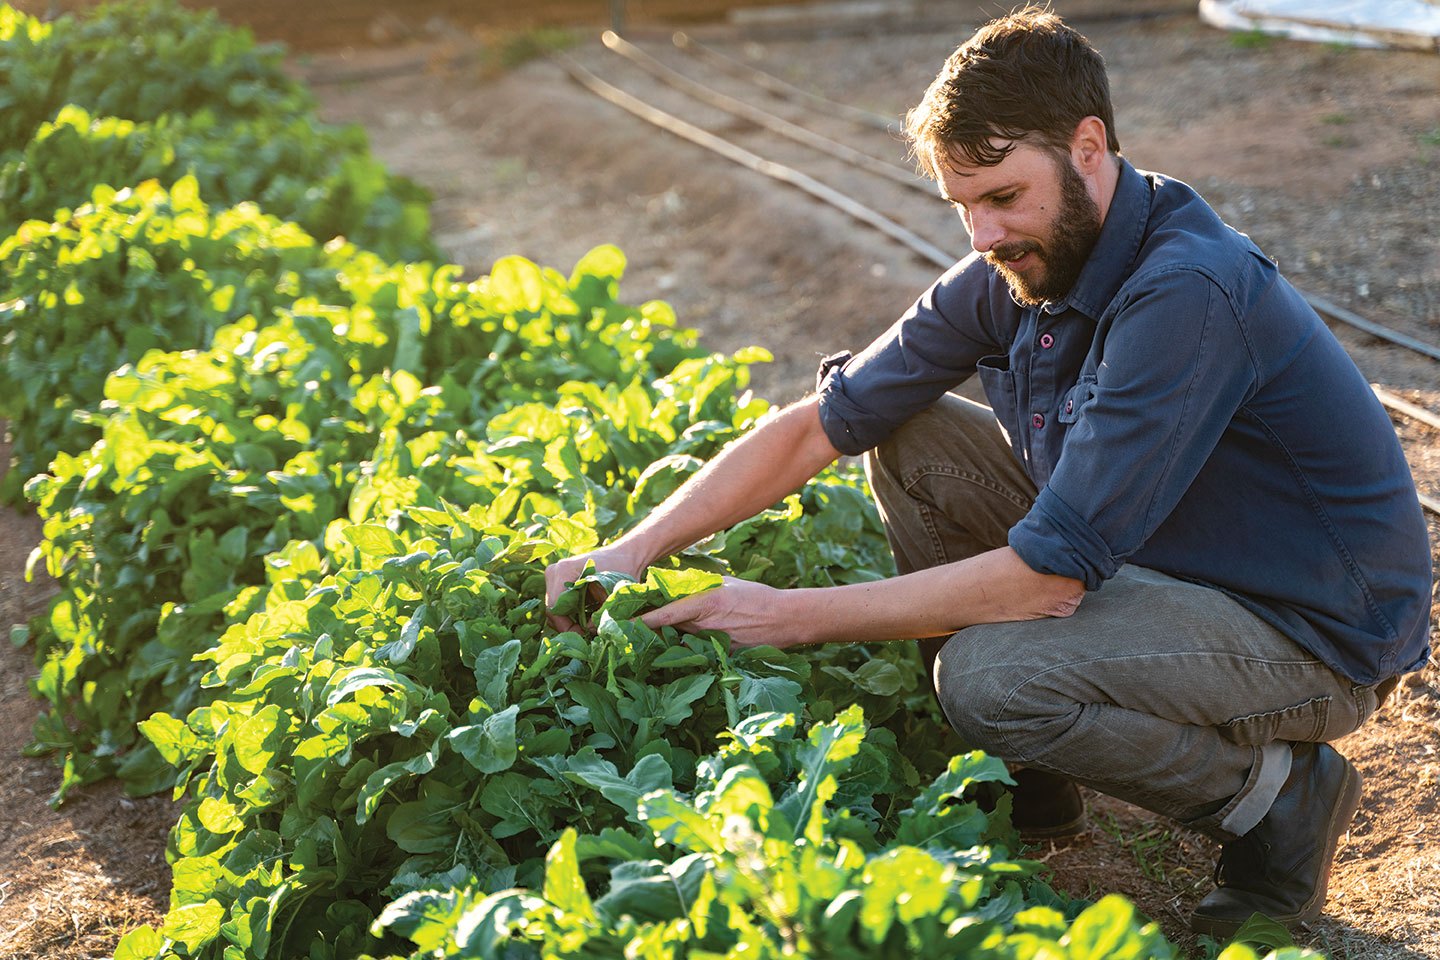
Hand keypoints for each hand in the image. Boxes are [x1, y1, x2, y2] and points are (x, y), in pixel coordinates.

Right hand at [544, 543, 647, 632]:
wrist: (626, 554)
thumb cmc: (622, 570)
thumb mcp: (611, 595)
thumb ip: (599, 615)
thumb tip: (588, 631)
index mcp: (564, 571)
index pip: (554, 608)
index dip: (567, 627)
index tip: (583, 635)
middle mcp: (555, 571)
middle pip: (552, 609)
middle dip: (568, 625)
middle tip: (586, 634)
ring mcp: (555, 574)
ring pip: (555, 607)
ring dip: (569, 620)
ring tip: (587, 627)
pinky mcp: (560, 579)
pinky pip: (559, 602)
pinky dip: (571, 612)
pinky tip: (586, 617)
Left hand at [639, 577, 807, 648]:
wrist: (786, 619)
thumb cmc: (755, 596)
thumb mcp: (723, 583)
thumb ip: (696, 586)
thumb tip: (671, 586)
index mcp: (704, 603)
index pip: (663, 615)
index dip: (639, 623)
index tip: (619, 626)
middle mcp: (706, 626)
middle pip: (666, 632)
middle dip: (647, 633)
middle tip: (625, 634)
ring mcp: (714, 645)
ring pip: (679, 645)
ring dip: (665, 644)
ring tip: (648, 643)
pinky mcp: (722, 657)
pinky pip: (698, 655)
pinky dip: (688, 652)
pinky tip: (680, 652)